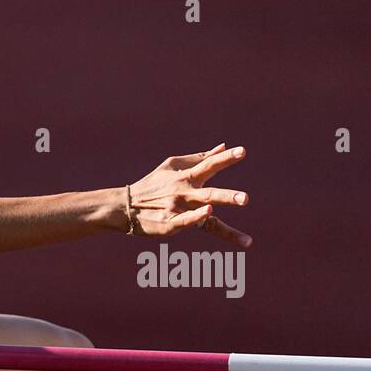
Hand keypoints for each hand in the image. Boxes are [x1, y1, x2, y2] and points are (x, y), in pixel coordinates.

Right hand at [125, 143, 251, 246]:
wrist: (124, 207)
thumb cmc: (152, 185)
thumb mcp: (172, 167)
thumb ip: (199, 159)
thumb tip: (223, 146)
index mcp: (186, 177)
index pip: (209, 165)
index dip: (225, 159)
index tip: (242, 152)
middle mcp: (184, 192)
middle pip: (209, 193)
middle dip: (228, 196)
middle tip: (246, 199)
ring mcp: (177, 209)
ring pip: (202, 209)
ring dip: (218, 209)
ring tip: (238, 208)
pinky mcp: (169, 224)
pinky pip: (185, 221)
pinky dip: (195, 217)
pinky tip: (208, 213)